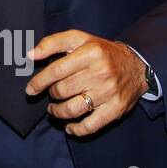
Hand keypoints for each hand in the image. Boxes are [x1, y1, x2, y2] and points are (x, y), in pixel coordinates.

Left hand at [25, 30, 148, 135]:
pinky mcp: (116, 109)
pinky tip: (69, 127)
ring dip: (58, 112)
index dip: (39, 82)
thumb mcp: (79, 38)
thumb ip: (52, 43)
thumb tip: (30, 55)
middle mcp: (100, 73)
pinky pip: (91, 126)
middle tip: (52, 93)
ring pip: (73, 109)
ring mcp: (108, 93)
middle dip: (51, 94)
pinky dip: (76, 129)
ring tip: (54, 109)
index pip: (56, 71)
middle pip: (62, 90)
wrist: (136, 65)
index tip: (30, 89)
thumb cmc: (100, 52)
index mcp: (90, 53)